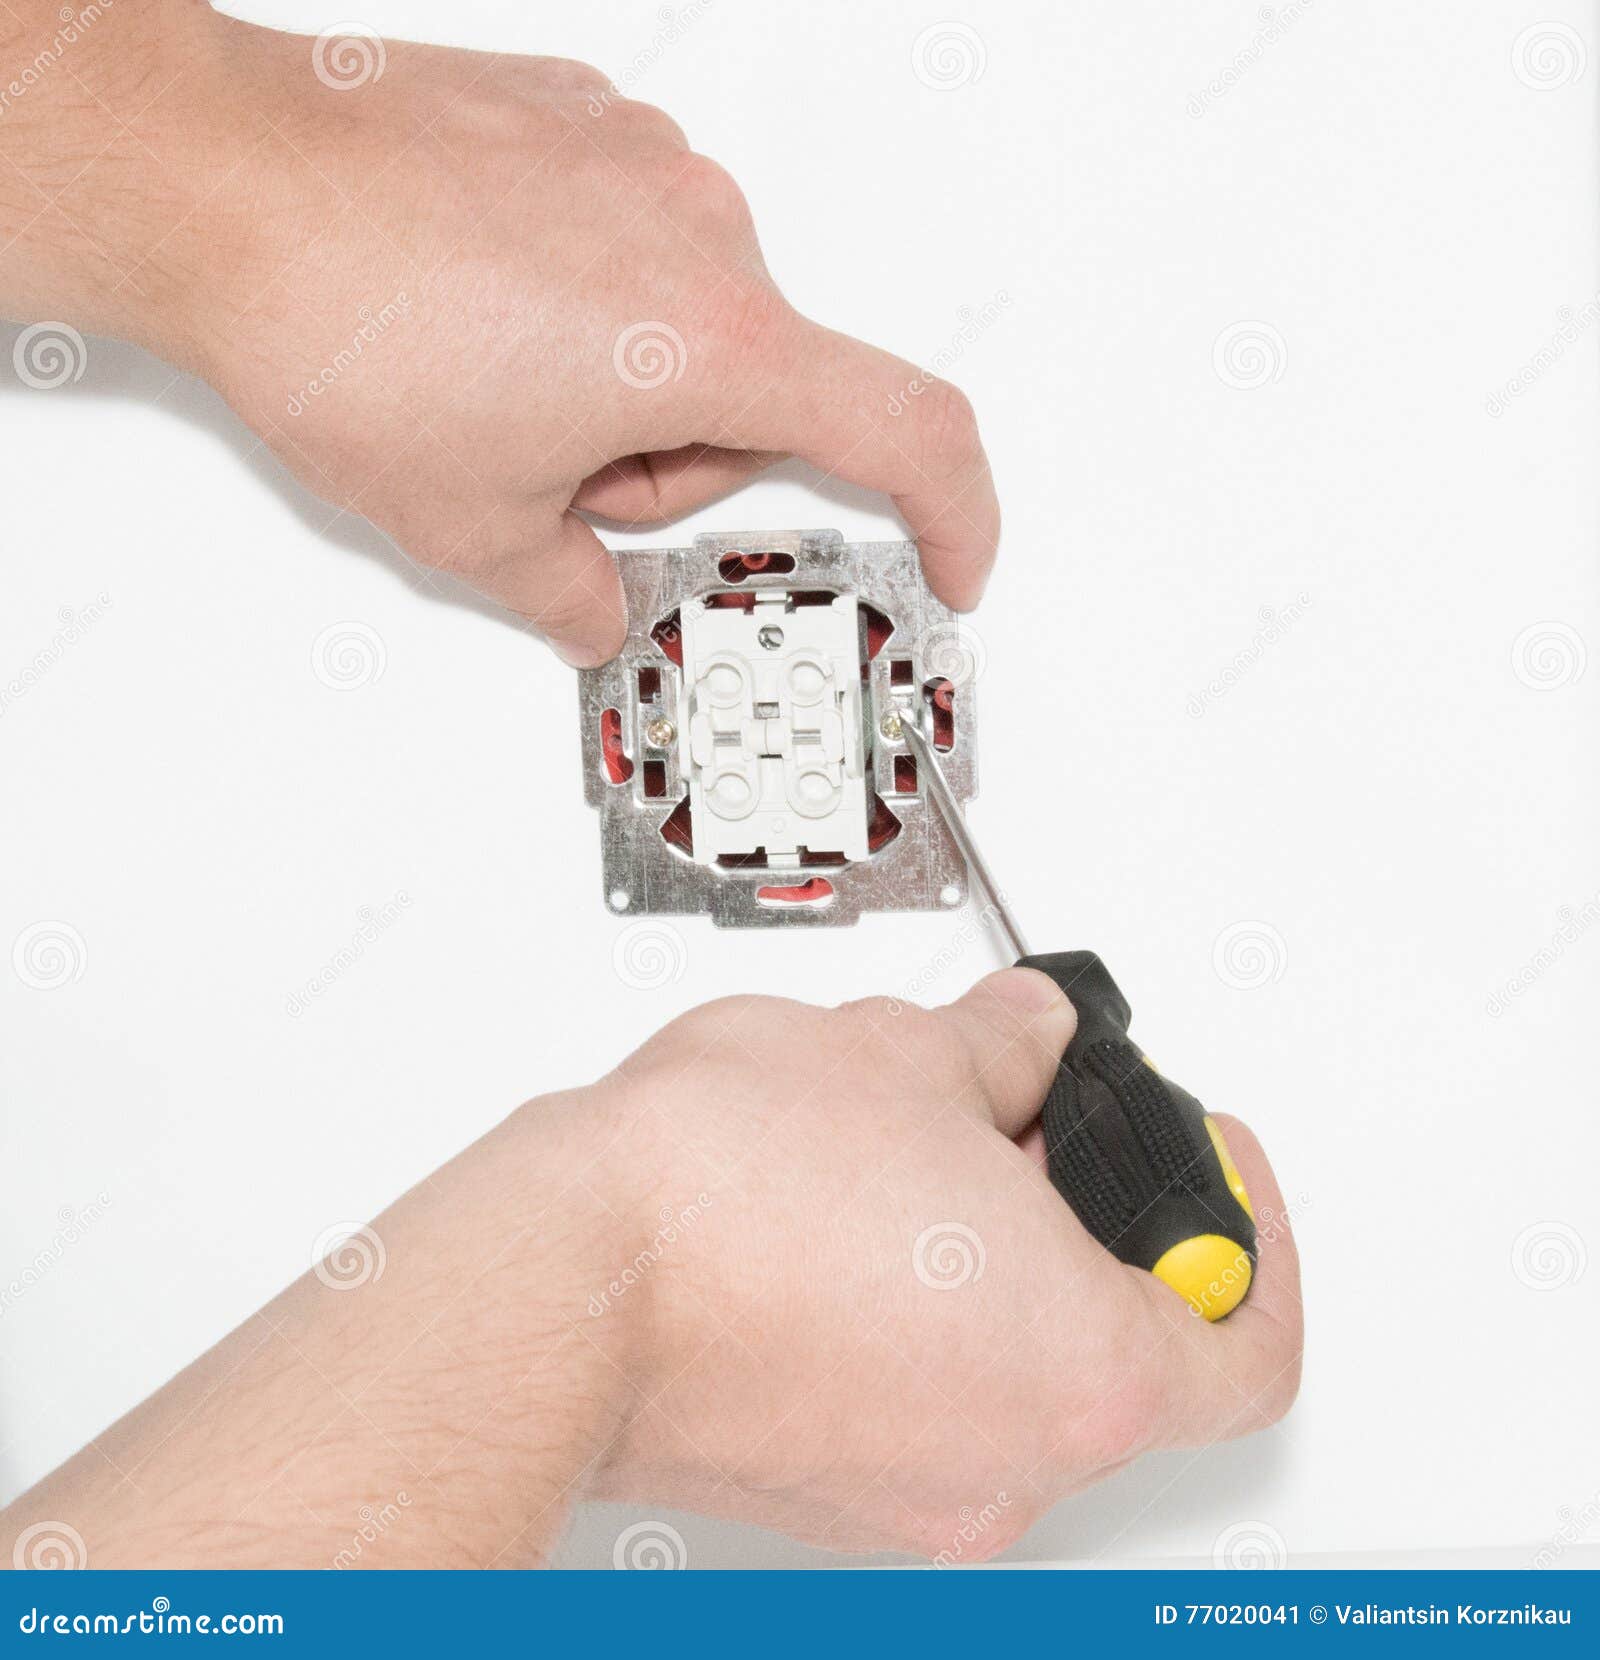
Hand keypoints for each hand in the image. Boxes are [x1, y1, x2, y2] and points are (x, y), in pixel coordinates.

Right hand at [0, 968, 1299, 1565]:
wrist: (558, 1279)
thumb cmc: (724, 1191)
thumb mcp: (905, 1051)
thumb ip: (1007, 1046)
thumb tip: (1029, 1038)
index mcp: (1083, 1370)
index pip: (1250, 1333)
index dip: (1249, 1227)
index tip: (1207, 1159)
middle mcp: (1010, 1464)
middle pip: (1128, 1349)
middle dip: (1095, 1218)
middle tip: (1047, 1128)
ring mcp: (911, 1497)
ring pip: (1016, 1372)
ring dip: (1002, 1260)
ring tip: (927, 1150)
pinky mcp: (823, 1492)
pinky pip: (924, 1399)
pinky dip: (925, 1312)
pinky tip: (854, 1218)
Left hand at [1, 5, 997, 665]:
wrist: (223, 180)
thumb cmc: (342, 327)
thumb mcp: (475, 526)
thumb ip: (574, 593)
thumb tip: (597, 609)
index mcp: (710, 342)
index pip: (906, 432)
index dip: (958, 512)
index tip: (959, 559)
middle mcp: (703, 233)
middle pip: (760, 399)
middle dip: (673, 467)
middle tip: (555, 482)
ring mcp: (644, 167)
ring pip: (691, 325)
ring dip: (620, 387)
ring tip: (488, 388)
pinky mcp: (586, 124)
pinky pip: (631, 245)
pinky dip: (581, 305)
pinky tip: (479, 316)